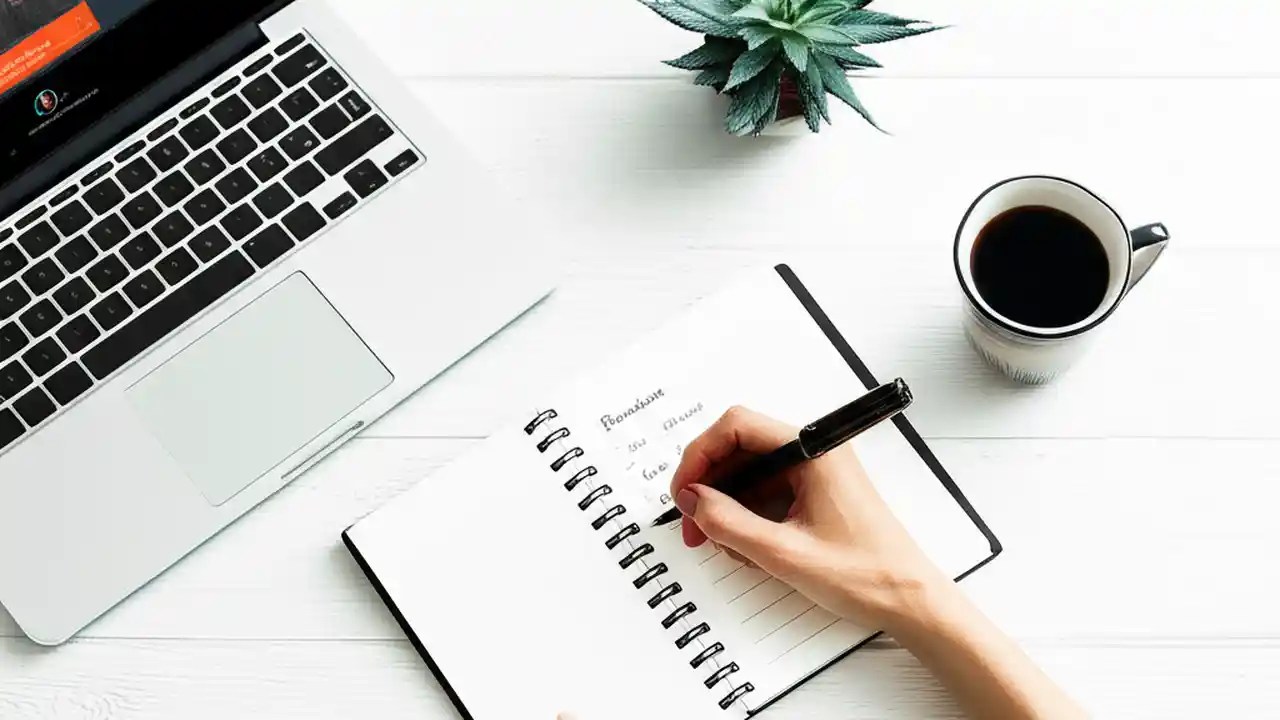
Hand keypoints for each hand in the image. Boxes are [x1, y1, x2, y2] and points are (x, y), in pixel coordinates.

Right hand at [669, 406, 953, 632]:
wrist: (909, 602)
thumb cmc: (867, 575)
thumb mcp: (784, 553)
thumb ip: (729, 523)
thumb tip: (692, 501)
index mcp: (814, 450)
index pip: (737, 426)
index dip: (700, 455)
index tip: (683, 490)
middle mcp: (815, 453)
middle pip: (740, 449)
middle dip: (709, 486)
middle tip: (693, 524)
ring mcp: (816, 474)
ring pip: (750, 474)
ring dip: (727, 506)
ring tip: (724, 544)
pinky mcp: (815, 495)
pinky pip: (767, 493)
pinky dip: (748, 517)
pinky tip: (749, 548)